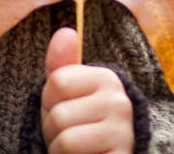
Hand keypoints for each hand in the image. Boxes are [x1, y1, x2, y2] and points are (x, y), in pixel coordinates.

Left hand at [41, 27, 134, 153]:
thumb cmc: (83, 121)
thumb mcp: (70, 91)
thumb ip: (62, 64)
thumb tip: (66, 31)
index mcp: (107, 78)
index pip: (56, 82)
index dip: (49, 100)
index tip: (65, 107)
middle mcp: (120, 103)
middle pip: (58, 115)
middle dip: (52, 129)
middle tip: (70, 132)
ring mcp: (124, 135)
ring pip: (65, 141)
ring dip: (59, 149)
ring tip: (76, 147)